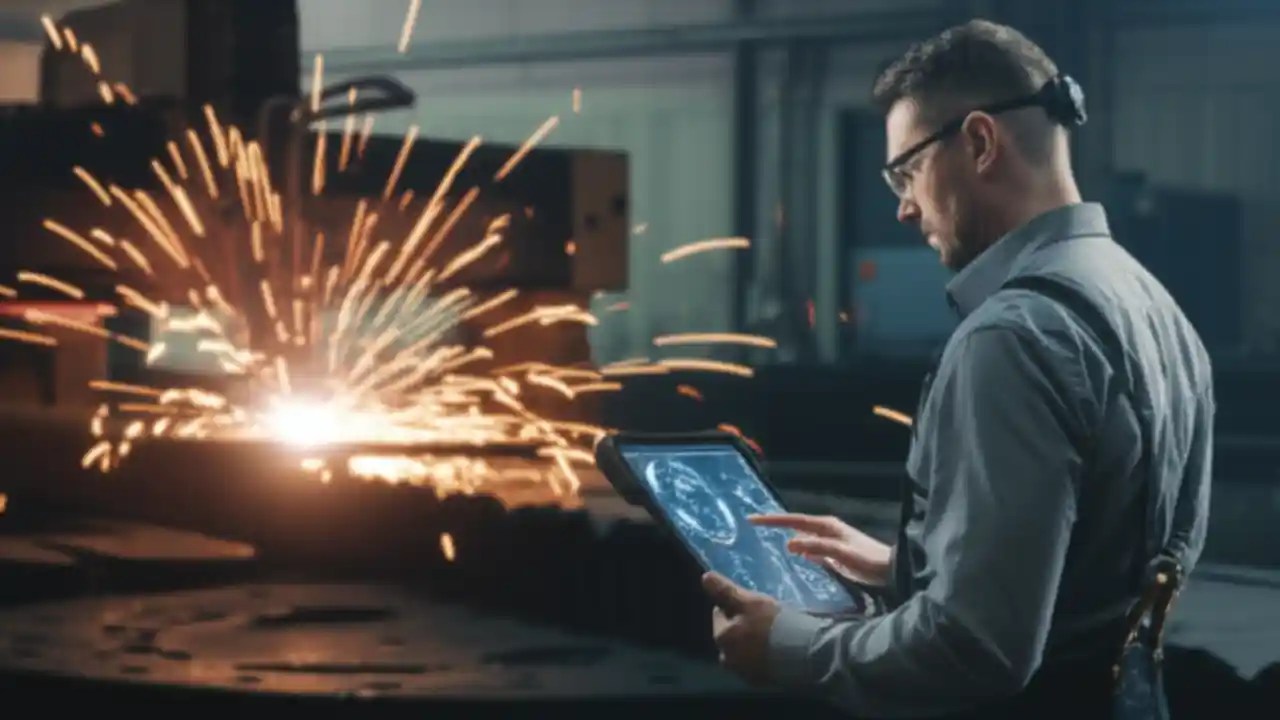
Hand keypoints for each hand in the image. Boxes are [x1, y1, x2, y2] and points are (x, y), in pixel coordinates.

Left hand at [701, 571, 779, 685]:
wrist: (802, 654)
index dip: (735, 606)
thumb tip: (705, 577)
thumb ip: (725, 590)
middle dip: (741, 626)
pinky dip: (761, 656)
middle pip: (730, 634)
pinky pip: (756, 663)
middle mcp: (726, 658)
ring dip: (751, 642)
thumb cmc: (773, 624)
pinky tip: (775, 649)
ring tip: (771, 634)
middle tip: (762, 619)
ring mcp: (743, 672)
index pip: (719, 614)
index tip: (751, 604)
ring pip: (742, 650)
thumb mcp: (749, 601)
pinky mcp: (759, 681)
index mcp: (721, 637)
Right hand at [749, 513, 891, 586]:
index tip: (753, 519)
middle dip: (775, 526)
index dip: (773, 520)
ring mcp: (829, 542)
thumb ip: (817, 547)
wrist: (890, 570)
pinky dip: (799, 551)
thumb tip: (789, 543)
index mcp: (827, 526)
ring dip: (785, 538)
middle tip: (753, 527)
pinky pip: (809, 550)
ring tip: (766, 541)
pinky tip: (792, 558)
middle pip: (795, 526)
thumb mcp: (841, 553)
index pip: (794, 520)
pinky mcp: (832, 554)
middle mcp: (826, 530)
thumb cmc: (867, 560)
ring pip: (801, 538)